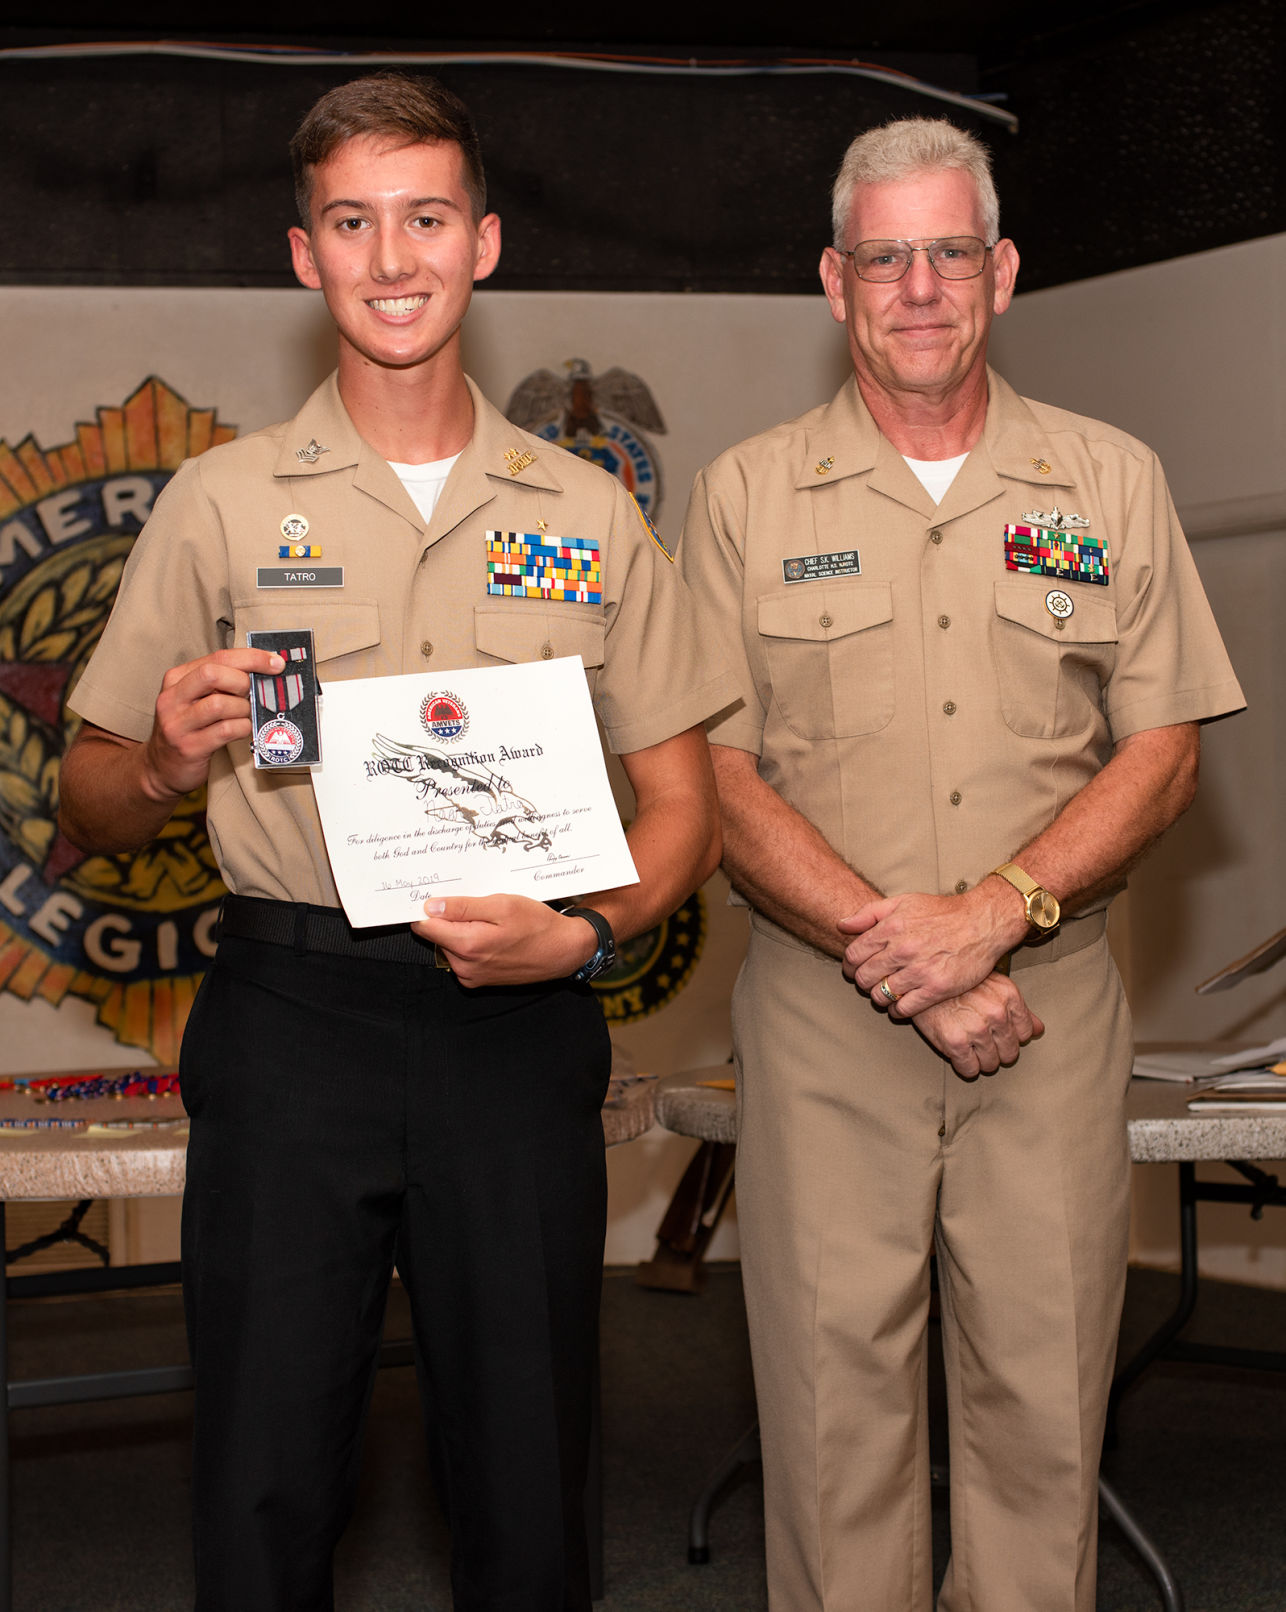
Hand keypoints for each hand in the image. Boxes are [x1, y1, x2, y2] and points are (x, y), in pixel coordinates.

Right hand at [142, 648, 284, 800]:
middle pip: (213, 674)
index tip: (275, 663)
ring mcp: (178, 724)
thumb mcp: (195, 699)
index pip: (218, 657)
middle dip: (243, 682)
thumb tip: (263, 669)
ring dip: (243, 708)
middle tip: (251, 695)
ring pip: (220, 704)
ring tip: (244, 715)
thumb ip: (221, 682)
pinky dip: (242, 727)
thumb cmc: (188, 728)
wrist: (161, 768)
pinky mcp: (189, 747)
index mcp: (176, 679)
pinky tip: (242, 729)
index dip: (252, 658)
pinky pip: (225, 730)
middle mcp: (172, 698)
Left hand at [412, 894, 597, 987]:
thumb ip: (462, 908)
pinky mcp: (478, 980)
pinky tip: (493, 936)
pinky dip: (471, 943)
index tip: (436, 896)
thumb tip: (430, 907)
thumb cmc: (537, 926)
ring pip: (450, 945)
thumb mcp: (502, 905)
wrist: (563, 951)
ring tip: (491, 922)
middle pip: (438, 935)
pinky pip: (462, 957)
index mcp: (467, 945)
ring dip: (462, 931)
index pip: (425, 926)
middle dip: (450, 918)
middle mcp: (464, 966)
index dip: (428, 908)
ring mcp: (471, 976)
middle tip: (478, 906)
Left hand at [840, 885, 1024, 1016]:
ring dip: (878, 997)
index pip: (853, 955)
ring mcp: (919, 970)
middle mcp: (902, 950)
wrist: (981, 922)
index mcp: (891, 928)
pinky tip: (900, 1005)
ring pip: (881, 995)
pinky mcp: (936, 988)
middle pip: (864, 977)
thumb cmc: (942, 912)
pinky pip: (904, 1008)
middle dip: (862, 982)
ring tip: (885, 994)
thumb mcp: (903, 901)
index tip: (855, 969)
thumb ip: (869, 913)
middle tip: (869, 982)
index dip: (849, 965)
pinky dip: (897, 1010)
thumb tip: (841, 924)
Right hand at [909, 973, 1043, 1078]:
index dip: (1010, 1036)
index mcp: (1008, 996)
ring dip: (981, 1060)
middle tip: (981, 1041)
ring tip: (969, 1046)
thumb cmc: (956, 983)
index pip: (1026, 1034)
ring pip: (991, 1064)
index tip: (997, 1032)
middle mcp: (996, 1012)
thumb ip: (1018, 1009)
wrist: (920, 980)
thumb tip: (1038, 1030)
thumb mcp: (992, 985)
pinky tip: (958, 1052)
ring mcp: (976, 1028)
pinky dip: (965, 1066)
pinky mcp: (955, 1042)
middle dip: (997, 1051)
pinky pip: (970, 1070)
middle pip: (1010, 1053)